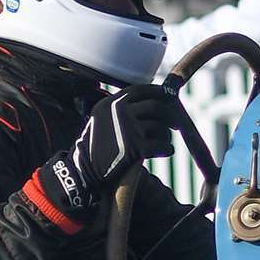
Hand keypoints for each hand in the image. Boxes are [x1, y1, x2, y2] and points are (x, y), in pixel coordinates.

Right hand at [37, 92, 175, 224]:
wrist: (83, 170)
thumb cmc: (95, 146)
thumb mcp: (101, 120)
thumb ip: (118, 109)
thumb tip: (148, 101)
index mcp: (110, 103)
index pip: (141, 90)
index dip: (159, 92)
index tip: (168, 97)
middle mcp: (119, 112)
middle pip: (155, 106)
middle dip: (170, 114)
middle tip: (176, 123)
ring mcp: (127, 129)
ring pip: (159, 126)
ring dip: (167, 134)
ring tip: (166, 141)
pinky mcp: (135, 147)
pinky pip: (160, 145)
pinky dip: (167, 149)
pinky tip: (168, 151)